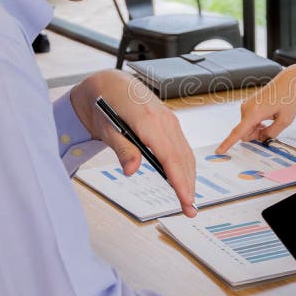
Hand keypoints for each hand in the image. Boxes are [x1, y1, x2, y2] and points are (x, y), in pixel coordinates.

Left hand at [71, 70, 196, 216]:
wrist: (110, 84)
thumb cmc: (105, 105)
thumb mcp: (107, 128)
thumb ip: (122, 149)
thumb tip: (131, 170)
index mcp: (149, 121)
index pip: (169, 157)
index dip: (179, 181)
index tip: (186, 200)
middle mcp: (165, 120)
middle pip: (182, 158)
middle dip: (188, 185)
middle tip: (190, 210)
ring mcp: (170, 120)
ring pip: (185, 153)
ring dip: (189, 177)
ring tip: (188, 200)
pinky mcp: (170, 122)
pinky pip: (182, 147)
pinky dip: (185, 165)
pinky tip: (184, 179)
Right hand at [216, 69, 295, 153]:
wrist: (288, 82)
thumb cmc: (288, 98)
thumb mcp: (285, 120)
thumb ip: (271, 133)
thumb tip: (262, 139)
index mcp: (255, 112)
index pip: (238, 132)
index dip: (228, 143)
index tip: (219, 151)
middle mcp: (247, 108)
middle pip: (244, 133)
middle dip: (255, 135)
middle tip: (270, 129)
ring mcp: (246, 105)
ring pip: (246, 127)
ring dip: (257, 129)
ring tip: (270, 120)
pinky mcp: (248, 104)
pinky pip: (248, 121)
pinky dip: (256, 123)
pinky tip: (267, 117)